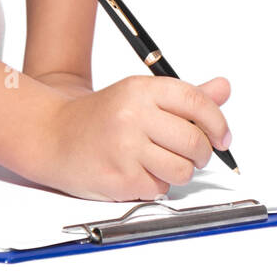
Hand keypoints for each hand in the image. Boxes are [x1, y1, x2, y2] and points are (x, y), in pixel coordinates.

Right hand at [38, 74, 231, 201]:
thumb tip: (224, 88)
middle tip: (188, 153)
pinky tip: (135, 171)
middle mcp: (133, 115)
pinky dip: (154, 184)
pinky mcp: (121, 178)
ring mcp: (126, 148)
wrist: (53, 135)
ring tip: (157, 162)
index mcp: (140, 90)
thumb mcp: (139, 96)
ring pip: (183, 170)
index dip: (217, 122)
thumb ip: (185, 96)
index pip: (196, 101)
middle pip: (195, 142)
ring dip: (177, 171)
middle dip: (200, 154)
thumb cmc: (101, 117)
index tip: (222, 137)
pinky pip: (160, 188)